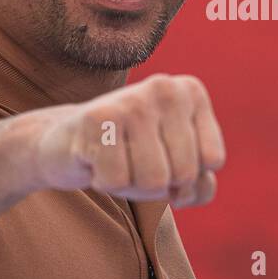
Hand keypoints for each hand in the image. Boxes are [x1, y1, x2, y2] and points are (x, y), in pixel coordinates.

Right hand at [35, 74, 225, 206]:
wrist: (65, 143)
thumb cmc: (129, 155)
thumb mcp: (175, 167)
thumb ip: (200, 185)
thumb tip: (190, 191)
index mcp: (190, 92)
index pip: (212, 159)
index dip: (187, 176)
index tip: (163, 158)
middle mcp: (165, 88)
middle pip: (183, 173)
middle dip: (158, 184)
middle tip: (134, 161)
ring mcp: (131, 100)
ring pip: (153, 181)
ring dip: (131, 186)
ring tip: (116, 161)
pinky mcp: (97, 118)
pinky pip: (117, 182)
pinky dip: (105, 183)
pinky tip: (95, 160)